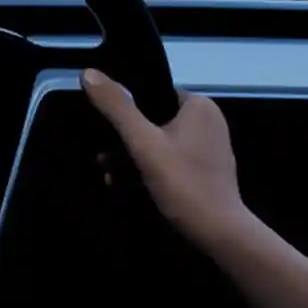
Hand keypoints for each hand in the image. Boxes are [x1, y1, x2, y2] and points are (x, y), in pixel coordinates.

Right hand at [82, 68, 250, 243]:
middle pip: (153, 122)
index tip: (105, 128)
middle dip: (125, 141)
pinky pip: (171, 163)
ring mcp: (209, 150)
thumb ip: (117, 108)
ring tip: (110, 175)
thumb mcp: (143, 143)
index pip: (154, 94)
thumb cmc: (183, 182)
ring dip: (132, 159)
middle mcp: (208, 123)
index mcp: (200, 107)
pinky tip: (128, 186)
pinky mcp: (206, 173)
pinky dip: (150, 171)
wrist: (218, 234)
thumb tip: (88, 73)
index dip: (128, 109)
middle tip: (103, 159)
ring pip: (159, 145)